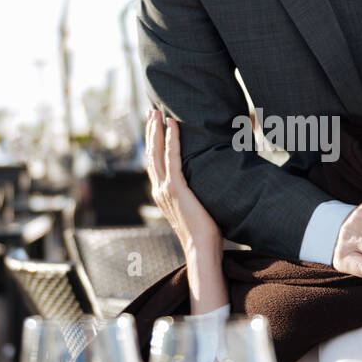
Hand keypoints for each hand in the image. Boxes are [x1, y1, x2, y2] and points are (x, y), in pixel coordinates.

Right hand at [146, 108, 221, 260]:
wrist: (201, 249)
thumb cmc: (205, 233)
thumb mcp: (197, 208)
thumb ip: (197, 194)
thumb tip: (210, 182)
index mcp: (163, 194)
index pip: (155, 163)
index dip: (153, 143)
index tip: (154, 126)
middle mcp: (159, 190)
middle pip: (151, 154)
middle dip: (151, 131)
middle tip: (151, 111)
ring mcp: (165, 189)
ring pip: (157, 153)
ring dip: (156, 131)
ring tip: (156, 112)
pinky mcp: (176, 189)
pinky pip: (173, 158)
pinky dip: (172, 140)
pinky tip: (172, 125)